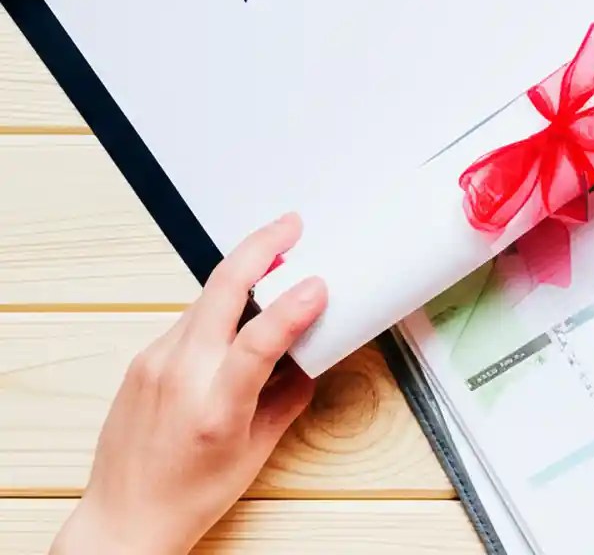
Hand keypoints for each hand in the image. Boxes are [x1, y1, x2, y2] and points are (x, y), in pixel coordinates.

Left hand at [52, 214, 325, 554]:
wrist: (124, 518)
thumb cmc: (189, 495)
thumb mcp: (257, 450)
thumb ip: (290, 396)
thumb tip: (311, 356)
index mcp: (215, 408)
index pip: (257, 341)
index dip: (293, 308)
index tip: (319, 285)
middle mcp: (178, 376)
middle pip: (219, 290)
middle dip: (259, 248)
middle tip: (290, 226)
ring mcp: (154, 363)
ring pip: (204, 300)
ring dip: (240, 275)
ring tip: (275, 261)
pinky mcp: (142, 359)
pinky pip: (188, 320)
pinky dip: (218, 307)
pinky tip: (238, 310)